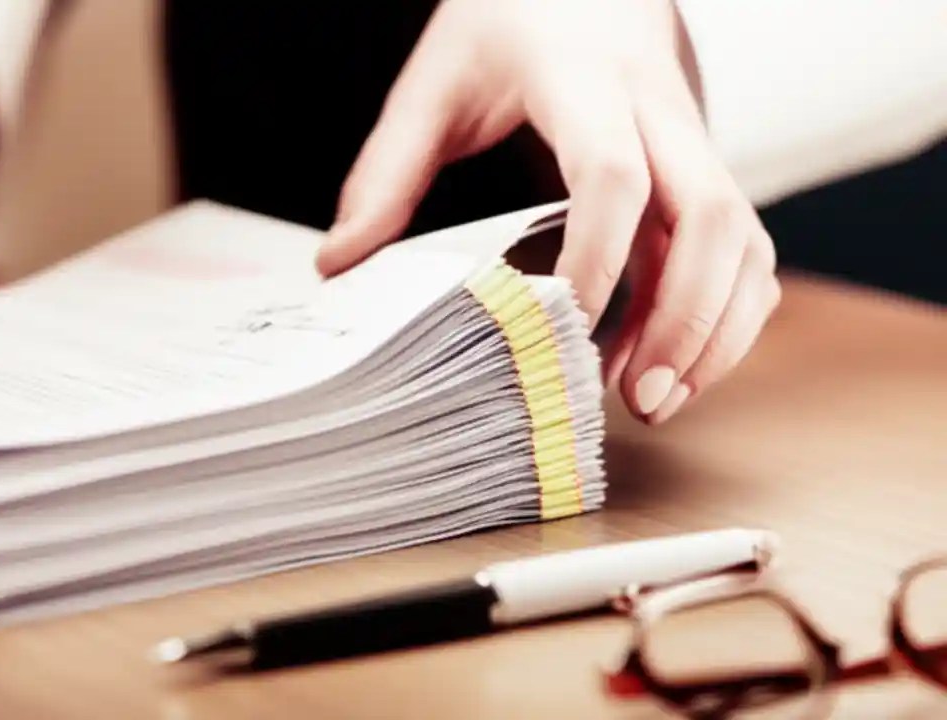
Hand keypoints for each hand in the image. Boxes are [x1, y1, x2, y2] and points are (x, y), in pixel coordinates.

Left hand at [316, 0, 780, 423]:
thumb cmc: (508, 19)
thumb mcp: (434, 81)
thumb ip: (387, 171)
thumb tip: (339, 262)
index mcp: (584, 81)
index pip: (611, 173)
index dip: (597, 255)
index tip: (564, 324)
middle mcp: (658, 111)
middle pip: (711, 214)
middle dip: (686, 317)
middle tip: (638, 398)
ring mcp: (693, 141)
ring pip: (745, 239)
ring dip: (718, 328)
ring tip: (657, 400)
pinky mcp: (705, 169)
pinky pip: (746, 247)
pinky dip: (727, 313)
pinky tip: (675, 362)